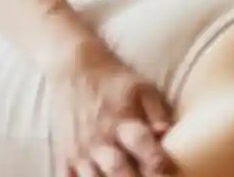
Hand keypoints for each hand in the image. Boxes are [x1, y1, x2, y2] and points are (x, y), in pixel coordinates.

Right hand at [48, 43, 177, 176]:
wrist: (73, 68)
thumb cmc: (113, 80)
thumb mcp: (142, 88)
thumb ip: (157, 113)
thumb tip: (167, 134)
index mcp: (123, 120)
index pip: (142, 145)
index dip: (158, 163)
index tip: (169, 171)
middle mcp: (100, 138)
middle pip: (118, 169)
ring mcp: (80, 149)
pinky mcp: (64, 155)